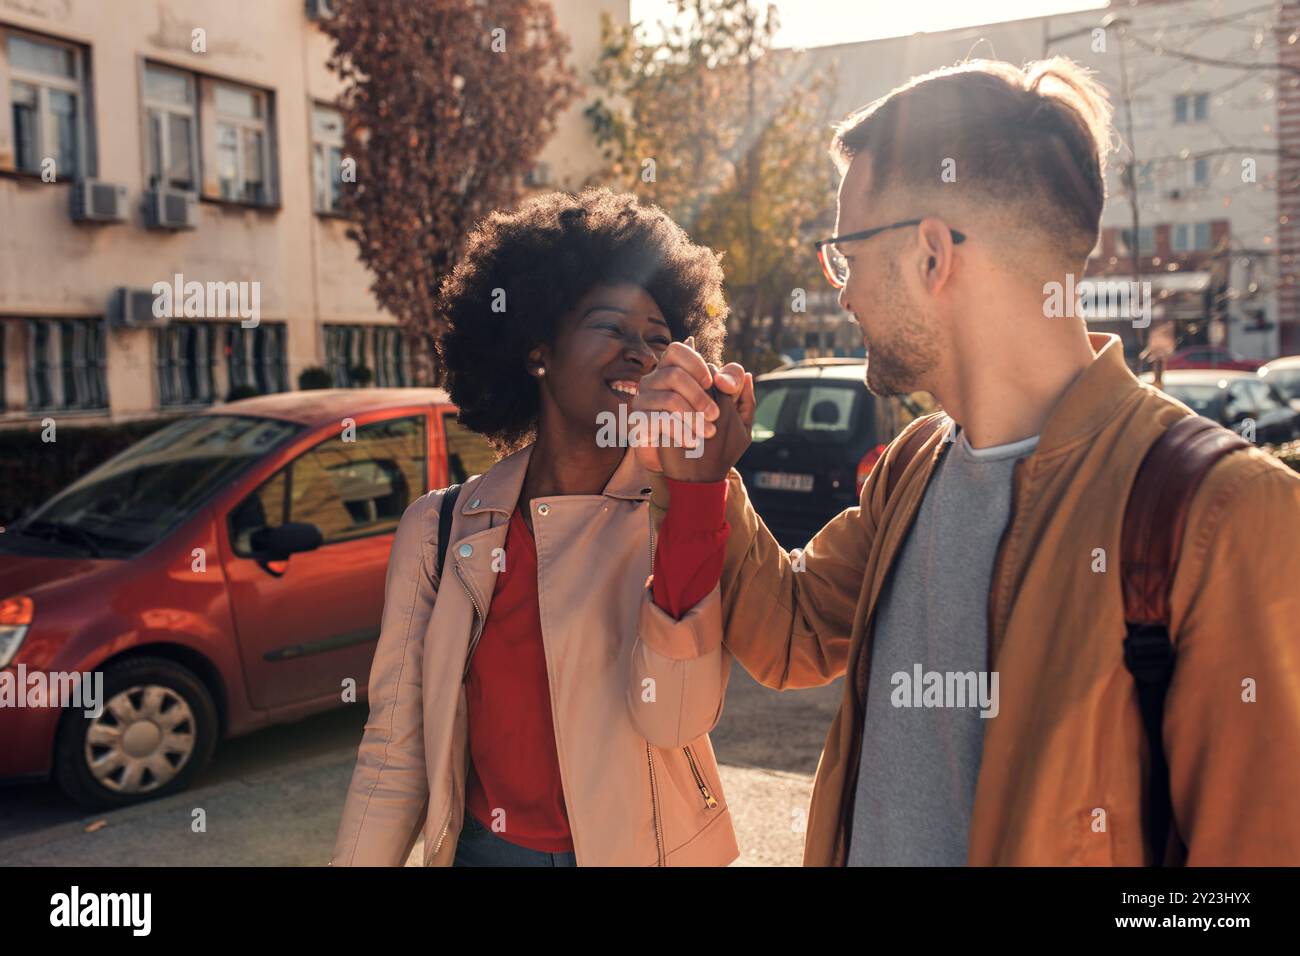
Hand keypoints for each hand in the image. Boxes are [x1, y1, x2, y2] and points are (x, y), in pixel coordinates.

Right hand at [633, 337, 754, 480]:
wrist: (683, 466)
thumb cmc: (707, 432)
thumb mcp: (730, 414)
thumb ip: (738, 393)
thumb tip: (746, 374)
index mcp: (672, 370)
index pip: (677, 350)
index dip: (696, 364)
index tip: (713, 385)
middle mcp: (653, 381)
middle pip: (674, 375)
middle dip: (699, 395)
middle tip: (715, 415)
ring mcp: (643, 400)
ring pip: (668, 399)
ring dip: (692, 416)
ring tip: (707, 433)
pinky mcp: (638, 422)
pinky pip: (657, 421)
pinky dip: (679, 431)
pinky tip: (691, 442)